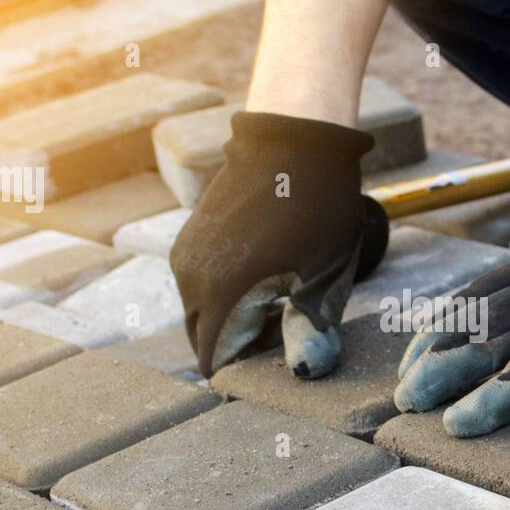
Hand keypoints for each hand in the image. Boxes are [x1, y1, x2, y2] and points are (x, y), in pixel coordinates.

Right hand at [170, 111, 385, 377]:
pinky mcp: (190, 237)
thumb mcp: (324, 278)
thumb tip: (304, 373)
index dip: (249, 372)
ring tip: (286, 297)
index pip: (216, 361)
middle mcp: (189, 277)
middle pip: (206, 339)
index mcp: (218, 294)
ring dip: (236, 319)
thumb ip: (309, 332)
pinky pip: (201, 285)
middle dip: (242, 347)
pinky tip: (269, 275)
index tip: (283, 361)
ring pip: (202, 312)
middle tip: (290, 330)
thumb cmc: (318, 208)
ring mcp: (185, 254)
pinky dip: (227, 295)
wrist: (295, 137)